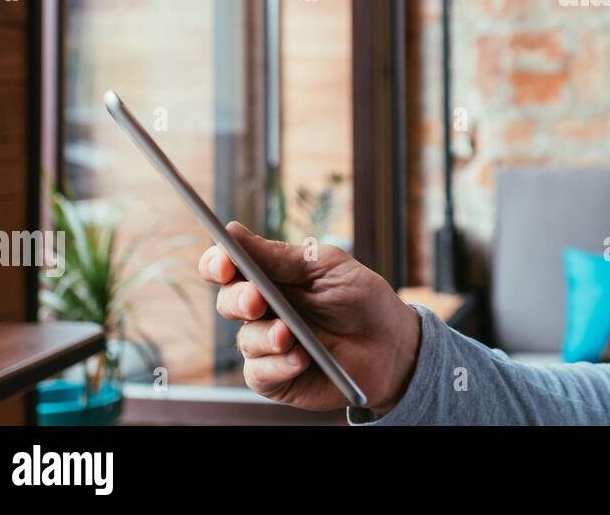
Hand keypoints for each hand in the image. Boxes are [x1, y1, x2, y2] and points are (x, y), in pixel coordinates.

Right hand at [199, 222, 420, 413]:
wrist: (392, 345)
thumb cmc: (361, 299)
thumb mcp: (327, 267)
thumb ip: (280, 256)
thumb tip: (232, 231)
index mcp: (271, 277)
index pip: (228, 267)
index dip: (217, 263)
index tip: (224, 263)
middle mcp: (263, 311)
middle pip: (228, 302)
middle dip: (238, 299)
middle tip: (257, 300)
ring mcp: (267, 345)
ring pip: (246, 339)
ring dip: (266, 336)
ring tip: (291, 334)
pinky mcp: (276, 378)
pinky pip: (260, 373)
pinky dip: (279, 365)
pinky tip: (302, 358)